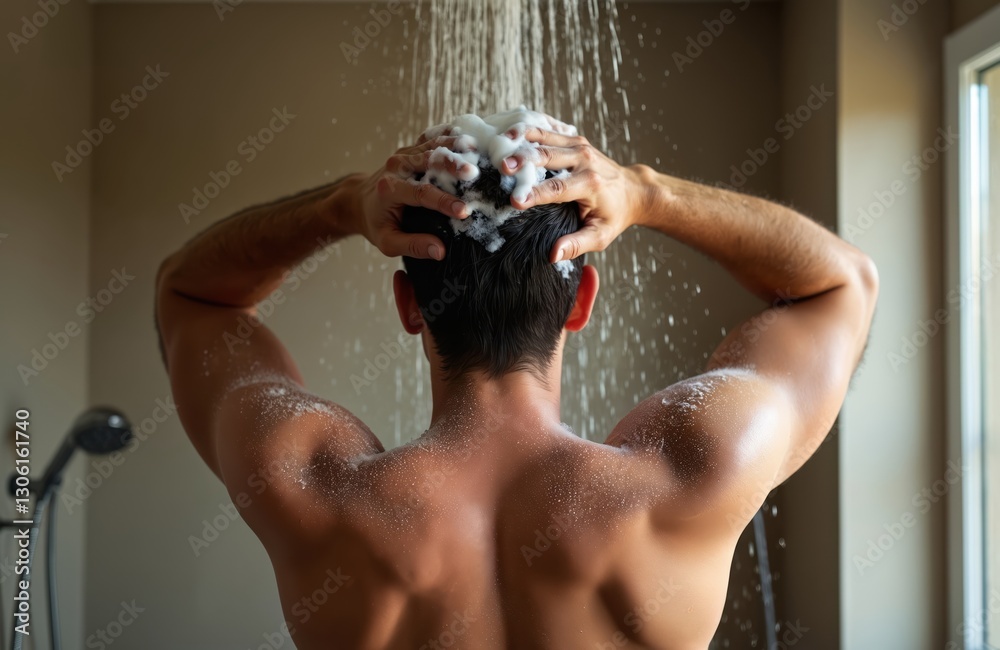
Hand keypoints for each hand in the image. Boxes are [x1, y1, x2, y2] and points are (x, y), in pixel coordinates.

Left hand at [355, 133, 470, 259]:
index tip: (464, 212)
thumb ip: (413, 246)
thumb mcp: (388, 242)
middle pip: (428, 161)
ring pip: (432, 145)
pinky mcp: (411, 149)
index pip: (421, 194)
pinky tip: (467, 136)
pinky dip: (449, 136)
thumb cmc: (376, 223)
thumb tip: (440, 251)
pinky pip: (431, 138)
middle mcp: (396, 167)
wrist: (359, 200)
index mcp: (390, 189)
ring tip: (477, 149)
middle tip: (474, 173)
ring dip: (455, 146)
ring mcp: (404, 154)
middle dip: (452, 166)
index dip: (443, 202)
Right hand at [501, 128, 652, 261]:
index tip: (514, 201)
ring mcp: (580, 146)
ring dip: (522, 140)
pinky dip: (529, 131)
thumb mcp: (601, 236)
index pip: (557, 189)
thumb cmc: (614, 215)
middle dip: (524, 161)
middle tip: (502, 166)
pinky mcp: (575, 140)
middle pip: (549, 157)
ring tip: (501, 143)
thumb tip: (553, 255)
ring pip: (546, 138)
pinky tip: (510, 132)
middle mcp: (585, 161)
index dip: (535, 194)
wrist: (633, 190)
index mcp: (590, 185)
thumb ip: (577, 244)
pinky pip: (548, 131)